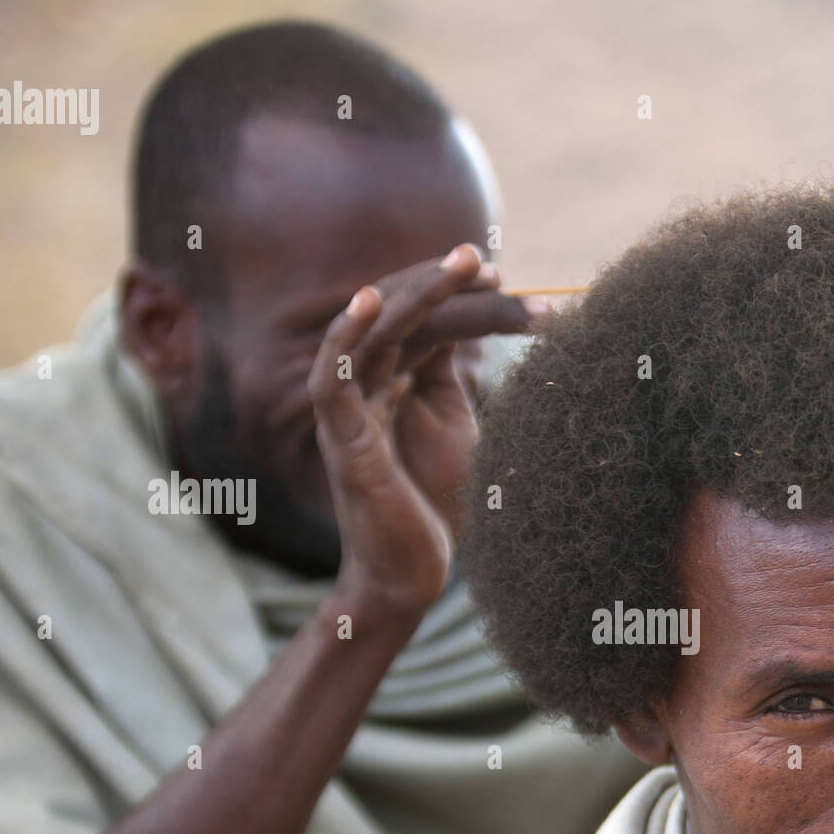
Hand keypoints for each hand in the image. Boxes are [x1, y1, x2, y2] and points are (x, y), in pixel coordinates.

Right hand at [307, 244, 535, 625]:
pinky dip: (344, 337)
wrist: (413, 576)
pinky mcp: (341, 441)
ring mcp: (348, 412)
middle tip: (484, 257)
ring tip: (458, 263)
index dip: (457, 295)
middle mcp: (365, 388)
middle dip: (439, 282)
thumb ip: (449, 380)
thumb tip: (471, 331)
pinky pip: (331, 379)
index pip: (421, 321)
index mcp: (391, 383)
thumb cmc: (435, 507)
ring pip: (369, 334)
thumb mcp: (455, 429)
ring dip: (411, 293)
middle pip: (396, 317)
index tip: (502, 276)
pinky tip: (368, 300)